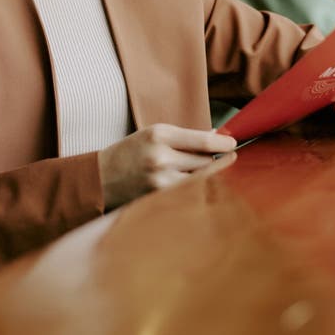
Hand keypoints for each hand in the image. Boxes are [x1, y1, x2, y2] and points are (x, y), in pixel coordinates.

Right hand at [98, 124, 236, 208]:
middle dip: (214, 161)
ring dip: (206, 178)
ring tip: (203, 175)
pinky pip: (189, 195)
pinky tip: (193, 188)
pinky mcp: (159, 200)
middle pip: (206, 162)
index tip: (234, 144)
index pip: (203, 141)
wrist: (100, 177)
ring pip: (200, 180)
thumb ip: (185, 138)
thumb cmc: (131, 152)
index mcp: (160, 135)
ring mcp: (161, 182)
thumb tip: (218, 139)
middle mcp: (161, 158)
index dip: (223, 144)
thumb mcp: (154, 134)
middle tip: (219, 160)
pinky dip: (194, 191)